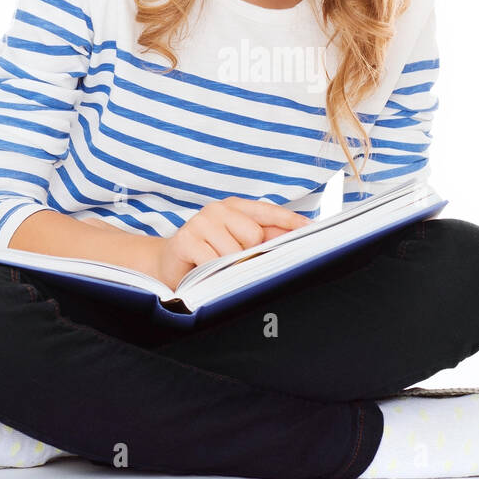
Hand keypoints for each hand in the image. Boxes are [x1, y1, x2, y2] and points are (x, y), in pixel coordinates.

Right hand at [150, 197, 310, 292]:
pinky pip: (214, 261)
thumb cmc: (208, 254)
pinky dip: (213, 271)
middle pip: (254, 234)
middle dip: (249, 254)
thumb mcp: (237, 244)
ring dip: (228, 266)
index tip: (310, 228)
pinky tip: (203, 270)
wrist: (168, 266)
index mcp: (234, 206)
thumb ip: (264, 237)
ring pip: (234, 250)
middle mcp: (217, 209)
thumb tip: (295, 236)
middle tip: (232, 261)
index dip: (289, 221)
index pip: (267, 211)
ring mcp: (200, 222)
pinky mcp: (185, 239)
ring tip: (216, 267)